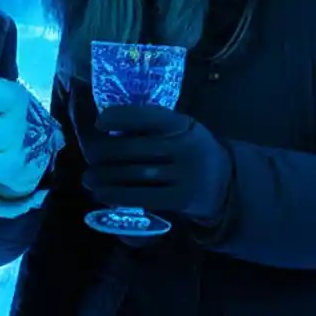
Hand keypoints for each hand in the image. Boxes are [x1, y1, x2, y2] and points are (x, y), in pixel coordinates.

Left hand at [81, 105, 231, 221]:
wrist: (226, 182)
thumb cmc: (190, 151)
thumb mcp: (182, 131)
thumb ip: (155, 129)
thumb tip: (110, 132)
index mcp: (183, 124)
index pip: (147, 116)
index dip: (120, 117)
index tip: (99, 123)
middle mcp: (185, 147)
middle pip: (134, 149)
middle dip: (104, 154)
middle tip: (89, 158)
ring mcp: (186, 175)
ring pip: (135, 175)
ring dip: (105, 178)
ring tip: (89, 179)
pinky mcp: (182, 199)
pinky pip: (143, 197)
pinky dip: (118, 195)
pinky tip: (102, 195)